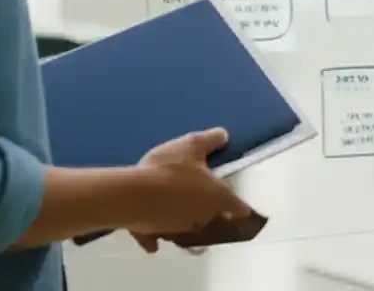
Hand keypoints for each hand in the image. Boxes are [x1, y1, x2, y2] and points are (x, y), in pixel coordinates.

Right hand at [126, 128, 252, 252]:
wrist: (133, 194)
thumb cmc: (169, 169)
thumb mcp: (191, 145)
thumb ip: (210, 140)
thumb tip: (224, 135)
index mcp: (217, 197)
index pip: (239, 208)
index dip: (239, 206)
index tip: (238, 206)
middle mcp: (202, 218)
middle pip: (212, 217)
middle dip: (209, 210)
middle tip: (200, 195)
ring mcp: (179, 229)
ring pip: (186, 227)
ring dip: (182, 219)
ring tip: (173, 205)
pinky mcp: (155, 235)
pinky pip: (157, 237)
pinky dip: (155, 236)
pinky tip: (150, 232)